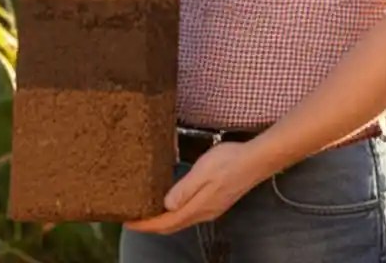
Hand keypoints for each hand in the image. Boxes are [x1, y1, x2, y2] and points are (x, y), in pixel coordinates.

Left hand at [124, 142, 270, 235]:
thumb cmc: (229, 162)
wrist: (257, 160)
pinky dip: (175, 212)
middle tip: (133, 219)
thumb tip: (167, 206)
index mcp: (198, 208)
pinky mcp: (217, 201)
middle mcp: (204, 212)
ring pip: (181, 220)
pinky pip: (190, 212)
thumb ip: (184, 190)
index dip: (146, 225)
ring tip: (148, 212)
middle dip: (152, 225)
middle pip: (172, 225)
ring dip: (163, 219)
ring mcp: (212, 208)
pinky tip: (172, 202)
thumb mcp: (203, 172)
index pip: (166, 223)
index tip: (128, 223)